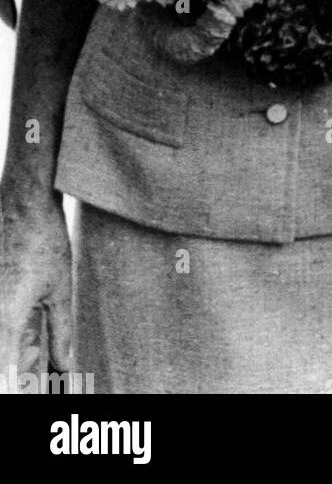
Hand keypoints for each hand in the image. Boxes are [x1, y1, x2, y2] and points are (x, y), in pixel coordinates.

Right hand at [0, 192, 72, 381]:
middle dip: (18, 373)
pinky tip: (24, 329)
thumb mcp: (60, 287)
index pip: (5, 375)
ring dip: (13, 353)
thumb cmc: (43, 238)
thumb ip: (61, 332)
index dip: (18, 390)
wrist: (21, 199)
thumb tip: (65, 366)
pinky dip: (9, 333)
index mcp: (5, 318)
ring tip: (33, 346)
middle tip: (41, 375)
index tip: (34, 393)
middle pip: (1, 361)